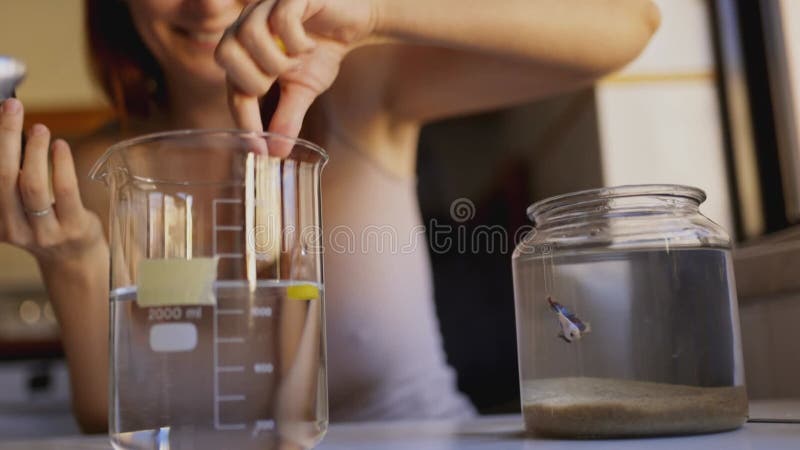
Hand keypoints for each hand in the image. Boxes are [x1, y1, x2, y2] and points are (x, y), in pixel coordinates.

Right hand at [0, 98, 105, 269]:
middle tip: (12, 108)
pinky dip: (61, 163)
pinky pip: (65, 190)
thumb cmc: (42, 222)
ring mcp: (43, 231)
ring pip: (32, 184)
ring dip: (35, 150)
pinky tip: (60, 146)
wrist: (73, 257)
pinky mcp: (72, 227)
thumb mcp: (15, 206)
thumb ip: (9, 178)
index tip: (0, 113)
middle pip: (3, 176)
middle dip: (6, 137)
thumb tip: (5, 130)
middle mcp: (12, 228)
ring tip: (40, 128)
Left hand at [215, 0, 376, 152]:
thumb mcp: (303, 90)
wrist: (353, 21)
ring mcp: (266, 8)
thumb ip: (287, 117)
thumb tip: (278, 152)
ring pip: (249, 34)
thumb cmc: (321, 51)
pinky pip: (281, 18)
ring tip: (296, 62)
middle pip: (224, 54)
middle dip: (255, 79)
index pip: (233, 89)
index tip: (261, 151)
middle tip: (279, 82)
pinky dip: (296, 40)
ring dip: (276, 60)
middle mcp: (248, 27)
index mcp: (245, 53)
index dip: (245, 121)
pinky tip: (308, 46)